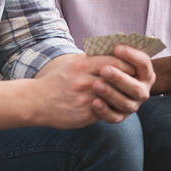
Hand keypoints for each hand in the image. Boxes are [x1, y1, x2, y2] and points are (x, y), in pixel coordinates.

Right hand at [32, 46, 153, 127]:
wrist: (35, 102)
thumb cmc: (57, 81)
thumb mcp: (72, 65)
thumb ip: (92, 60)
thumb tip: (115, 54)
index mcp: (82, 66)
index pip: (113, 62)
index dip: (126, 65)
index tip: (133, 68)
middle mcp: (84, 81)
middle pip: (116, 79)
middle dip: (127, 81)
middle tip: (136, 82)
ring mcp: (85, 99)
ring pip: (112, 96)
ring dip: (121, 96)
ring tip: (128, 95)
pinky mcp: (84, 115)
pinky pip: (104, 112)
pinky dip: (110, 109)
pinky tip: (113, 107)